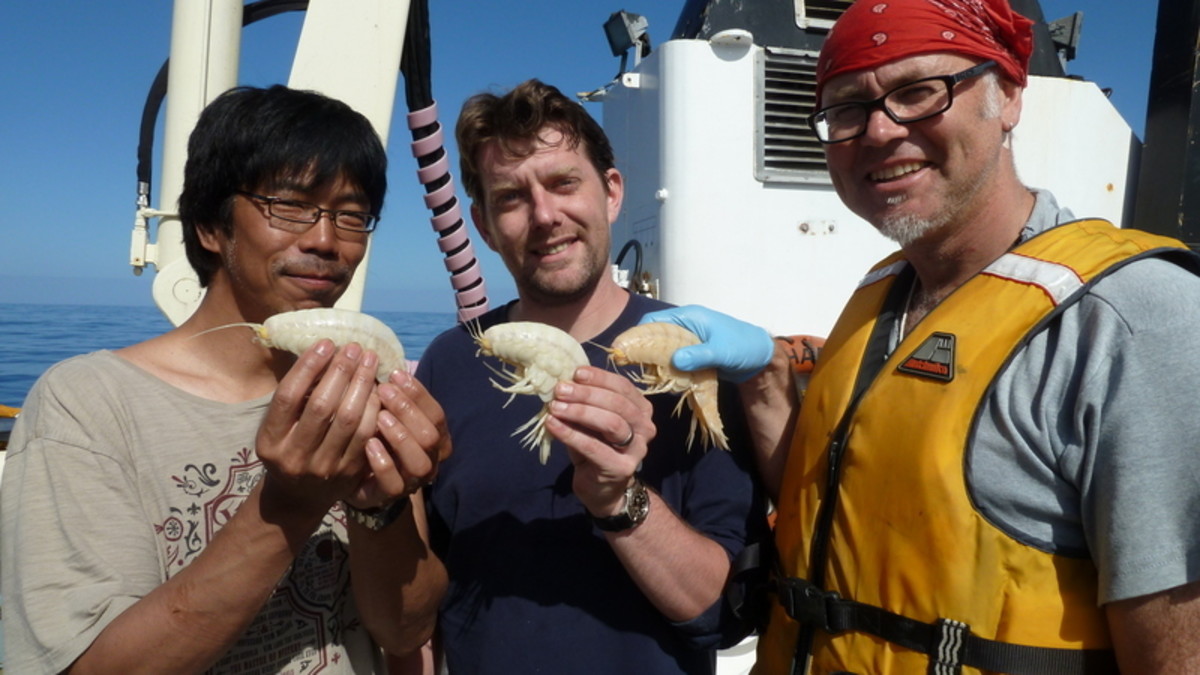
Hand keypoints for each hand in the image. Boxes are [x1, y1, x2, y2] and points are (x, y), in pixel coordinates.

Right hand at [255, 340, 380, 515]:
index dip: (308, 366)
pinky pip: (365, 434)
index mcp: (269, 441)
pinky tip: (377, 388)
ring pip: (348, 419)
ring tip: (369, 361)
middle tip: (354, 348)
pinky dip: (373, 407)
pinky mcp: (348, 473)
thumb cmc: (288, 448)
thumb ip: (295, 397)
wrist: (298, 497)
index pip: (288, 396)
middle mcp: (294, 456)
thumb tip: (322, 351)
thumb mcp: (278, 427)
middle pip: (321, 405)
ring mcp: (323, 468)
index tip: (326, 343)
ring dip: (361, 384)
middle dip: (340, 371)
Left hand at [346, 371, 451, 508]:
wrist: (356, 478)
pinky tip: (369, 444)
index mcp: (435, 437)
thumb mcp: (387, 413)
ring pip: (420, 462)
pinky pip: (394, 483)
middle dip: (408, 411)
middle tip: (383, 391)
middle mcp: (430, 459)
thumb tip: (379, 360)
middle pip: (431, 435)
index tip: (395, 374)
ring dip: (400, 436)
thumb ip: (391, 396)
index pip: (437, 414)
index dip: (418, 394)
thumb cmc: (377, 437)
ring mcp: (413, 480)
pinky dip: (383, 462)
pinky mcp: (390, 495)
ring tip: (379, 417)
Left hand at [544, 366, 655, 516]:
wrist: (603, 489)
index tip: (576, 373)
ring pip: (611, 423)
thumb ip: (584, 403)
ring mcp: (637, 449)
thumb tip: (563, 383)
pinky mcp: (622, 468)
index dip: (600, 378)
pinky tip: (553, 425)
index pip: (623, 387)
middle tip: (561, 390)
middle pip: (618, 404)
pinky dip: (570, 434)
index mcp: (641, 410)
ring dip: (580, 412)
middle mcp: (645, 427)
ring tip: (555, 407)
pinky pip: (594, 447)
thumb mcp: (592, 422)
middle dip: (587, 394)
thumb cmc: (597, 448)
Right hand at [638, 305, 774, 382]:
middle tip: (643, 372)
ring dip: (660, 366)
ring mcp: (688, 341)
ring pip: (662, 351)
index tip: (626, 352)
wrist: (760, 358)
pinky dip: (671, 372)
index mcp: (688, 317)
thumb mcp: (722, 351)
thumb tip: (675, 361)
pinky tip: (675, 384)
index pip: (653, 320)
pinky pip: (673, 362)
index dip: (637, 335)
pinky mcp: (692, 355)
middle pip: (653, 337)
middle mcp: (684, 327)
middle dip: (646, 354)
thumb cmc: (744, 347)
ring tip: (661, 380)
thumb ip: (699, 355)